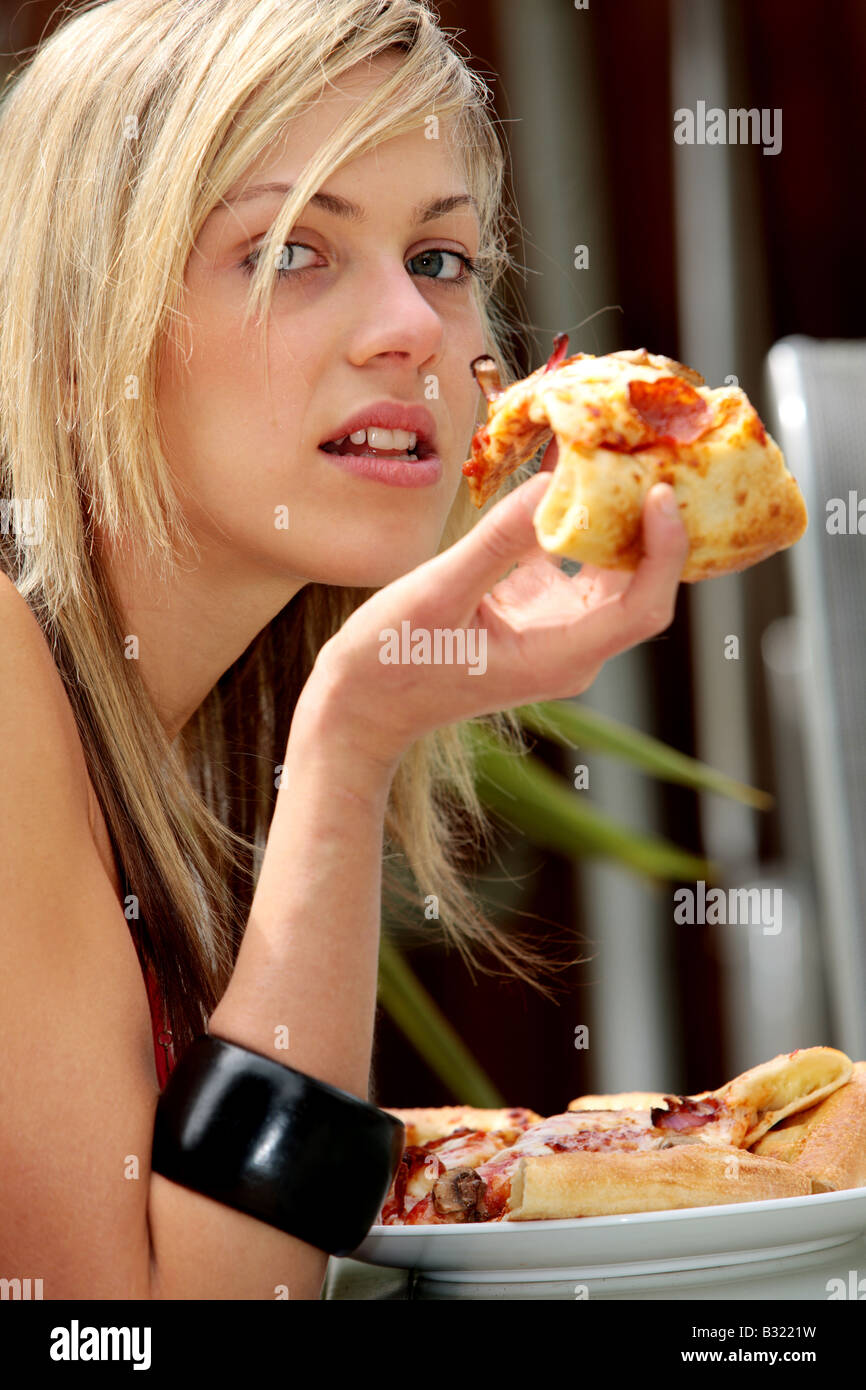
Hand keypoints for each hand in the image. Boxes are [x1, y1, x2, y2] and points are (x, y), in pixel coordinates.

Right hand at [307, 448, 688, 768]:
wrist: (362, 706)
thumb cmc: (391, 664)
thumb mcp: (437, 595)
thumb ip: (497, 543)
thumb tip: (552, 488)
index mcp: (557, 656)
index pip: (641, 607)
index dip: (663, 551)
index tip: (660, 492)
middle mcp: (570, 648)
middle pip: (639, 584)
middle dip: (649, 521)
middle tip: (646, 452)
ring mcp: (556, 632)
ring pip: (611, 571)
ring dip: (615, 515)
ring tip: (613, 451)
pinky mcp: (536, 614)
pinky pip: (573, 564)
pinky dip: (576, 521)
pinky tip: (565, 470)